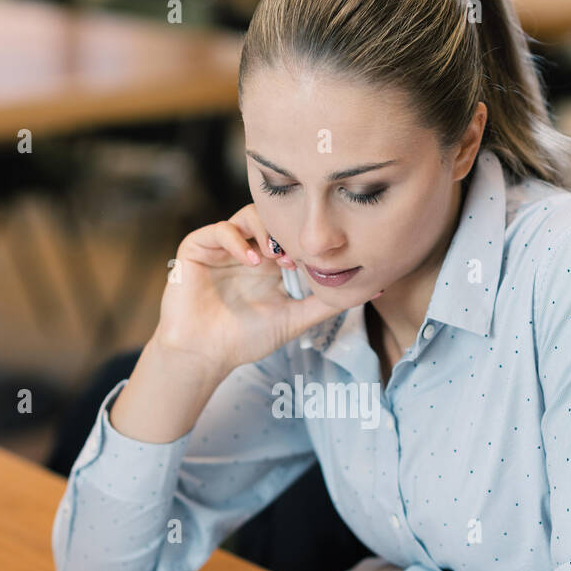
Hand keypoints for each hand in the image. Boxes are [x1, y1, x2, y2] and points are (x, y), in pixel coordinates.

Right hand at [155, 203, 342, 372]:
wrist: (203, 354)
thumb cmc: (245, 339)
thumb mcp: (294, 319)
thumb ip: (326, 304)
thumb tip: (372, 290)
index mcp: (269, 262)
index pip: (292, 233)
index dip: (306, 241)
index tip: (316, 259)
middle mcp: (248, 249)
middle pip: (272, 217)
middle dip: (287, 231)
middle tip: (296, 255)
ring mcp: (223, 247)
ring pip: (248, 215)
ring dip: (266, 230)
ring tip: (275, 257)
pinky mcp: (198, 247)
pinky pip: (220, 229)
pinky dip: (237, 240)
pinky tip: (251, 261)